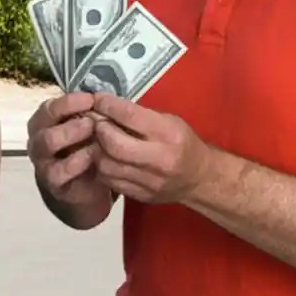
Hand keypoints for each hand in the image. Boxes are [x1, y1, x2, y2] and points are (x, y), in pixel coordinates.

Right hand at [26, 92, 109, 207]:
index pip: (49, 106)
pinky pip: (58, 170)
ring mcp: (42, 161)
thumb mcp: (90, 131)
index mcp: (45, 123)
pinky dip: (76, 161)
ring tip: (93, 133)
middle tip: (91, 117)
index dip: (68, 101)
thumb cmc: (88, 152)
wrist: (90, 190)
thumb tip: (104, 98)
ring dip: (70, 133)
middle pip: (43, 120)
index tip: (91, 99)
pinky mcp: (52, 182)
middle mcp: (39, 139)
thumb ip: (91, 115)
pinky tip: (93, 157)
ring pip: (47, 142)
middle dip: (67, 114)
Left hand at [89, 93, 213, 203]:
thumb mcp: (168, 121)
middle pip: (114, 145)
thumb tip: (106, 106)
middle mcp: (159, 159)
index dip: (107, 105)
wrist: (199, 179)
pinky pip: (109, 181)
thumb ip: (138, 115)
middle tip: (95, 123)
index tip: (97, 99)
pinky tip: (104, 158)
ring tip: (98, 141)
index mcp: (169, 134)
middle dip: (99, 130)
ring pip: (107, 166)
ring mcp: (149, 181)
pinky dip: (102, 167)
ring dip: (97, 150)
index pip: (129, 116)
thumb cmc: (183, 143)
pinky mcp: (140, 195)